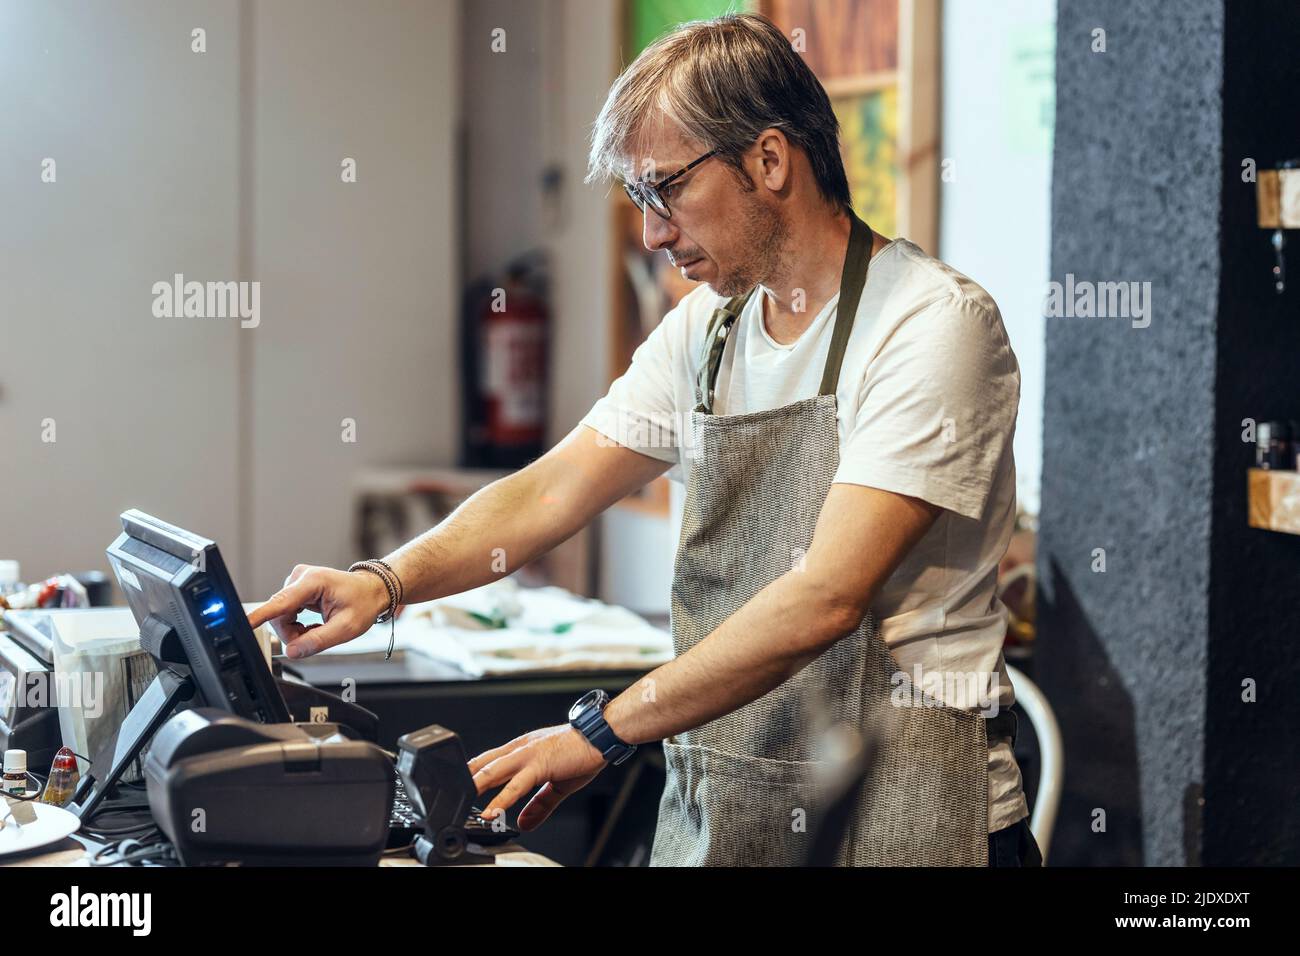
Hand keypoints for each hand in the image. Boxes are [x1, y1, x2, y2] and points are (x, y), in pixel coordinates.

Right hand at [247, 564, 390, 658]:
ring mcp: (295, 581)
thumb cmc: (363, 604)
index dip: (260, 615)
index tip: (242, 623)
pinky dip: (296, 624)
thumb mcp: (346, 628)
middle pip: (279, 615)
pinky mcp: (294, 588)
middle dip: (293, 633)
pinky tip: (312, 623)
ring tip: (318, 628)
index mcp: (313, 582)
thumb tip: (292, 651)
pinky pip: (285, 613)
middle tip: (314, 637)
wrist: (371, 590)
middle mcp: (300, 577)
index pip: (280, 602)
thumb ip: (318, 641)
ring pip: (280, 616)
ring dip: (295, 629)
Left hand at [469, 725, 606, 830]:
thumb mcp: (557, 784)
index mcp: (522, 749)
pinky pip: (515, 784)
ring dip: (474, 787)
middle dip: (464, 780)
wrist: (600, 736)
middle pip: (483, 764)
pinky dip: (500, 799)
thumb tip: (525, 822)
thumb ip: (539, 805)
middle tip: (447, 793)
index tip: (457, 786)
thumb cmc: (581, 752)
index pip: (489, 761)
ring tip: (458, 801)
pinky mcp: (539, 764)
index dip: (472, 774)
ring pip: (493, 771)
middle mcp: (520, 749)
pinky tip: (490, 811)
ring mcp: (528, 755)